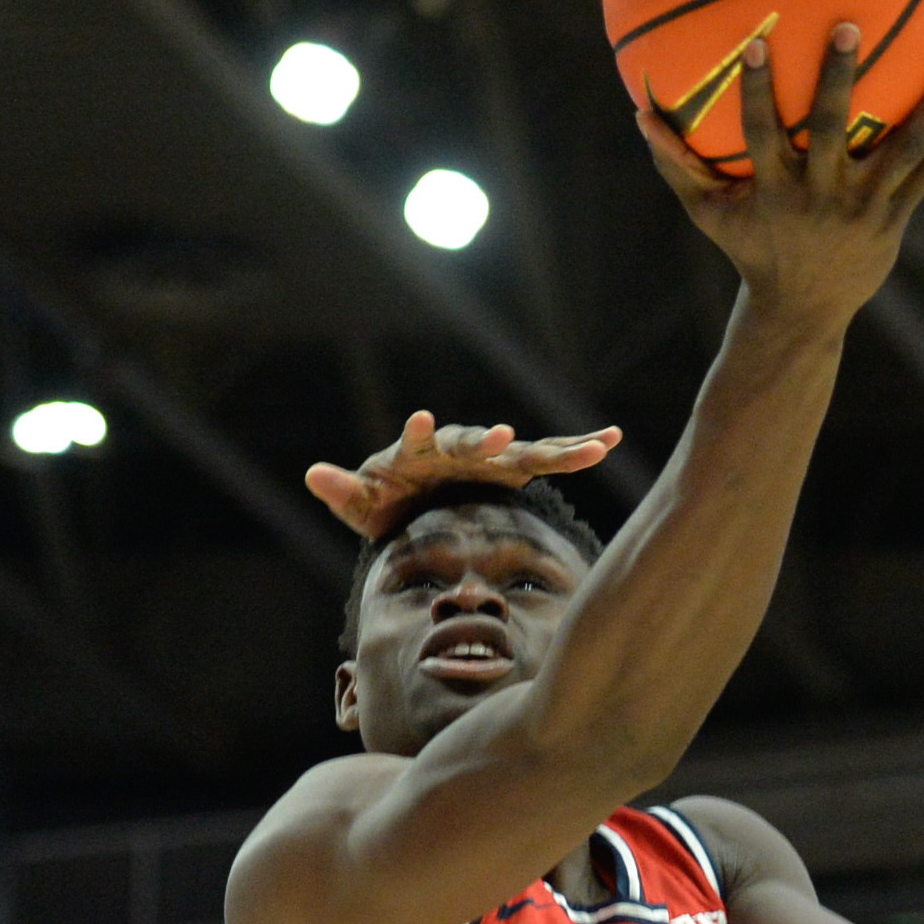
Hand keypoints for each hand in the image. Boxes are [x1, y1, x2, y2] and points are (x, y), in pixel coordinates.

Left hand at [305, 412, 621, 540]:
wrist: (415, 498)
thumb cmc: (384, 501)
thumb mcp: (361, 504)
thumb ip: (341, 490)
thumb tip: (313, 475)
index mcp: (418, 451)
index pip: (416, 440)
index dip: (417, 431)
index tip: (419, 419)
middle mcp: (458, 446)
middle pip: (476, 442)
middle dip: (490, 442)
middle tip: (504, 438)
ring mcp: (490, 455)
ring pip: (525, 449)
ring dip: (556, 448)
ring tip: (592, 446)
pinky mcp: (514, 466)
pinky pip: (548, 457)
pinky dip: (576, 449)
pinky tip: (610, 439)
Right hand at [638, 24, 923, 325]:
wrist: (800, 313)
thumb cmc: (752, 251)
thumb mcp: (711, 214)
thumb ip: (678, 165)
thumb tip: (641, 114)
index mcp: (774, 192)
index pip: (762, 134)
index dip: (760, 92)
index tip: (760, 44)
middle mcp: (819, 197)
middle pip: (830, 130)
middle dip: (838, 80)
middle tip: (849, 28)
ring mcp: (861, 208)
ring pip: (900, 149)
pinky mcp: (892, 219)